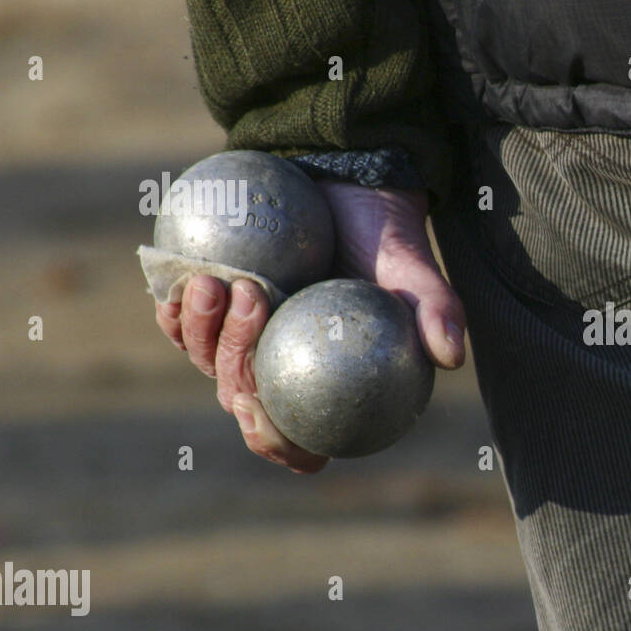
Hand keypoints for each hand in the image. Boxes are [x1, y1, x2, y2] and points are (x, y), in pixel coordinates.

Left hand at [154, 183, 464, 472]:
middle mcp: (281, 375)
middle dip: (235, 363)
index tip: (265, 410)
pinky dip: (179, 308)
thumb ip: (437, 311)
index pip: (299, 445)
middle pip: (243, 401)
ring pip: (206, 360)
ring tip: (220, 280)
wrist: (347, 186)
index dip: (277, 443)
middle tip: (253, 301)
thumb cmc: (386, 239)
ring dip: (204, 329)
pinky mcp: (212, 306)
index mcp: (328, 390)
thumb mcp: (415, 271)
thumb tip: (451, 356)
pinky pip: (182, 321)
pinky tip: (187, 281)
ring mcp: (241, 343)